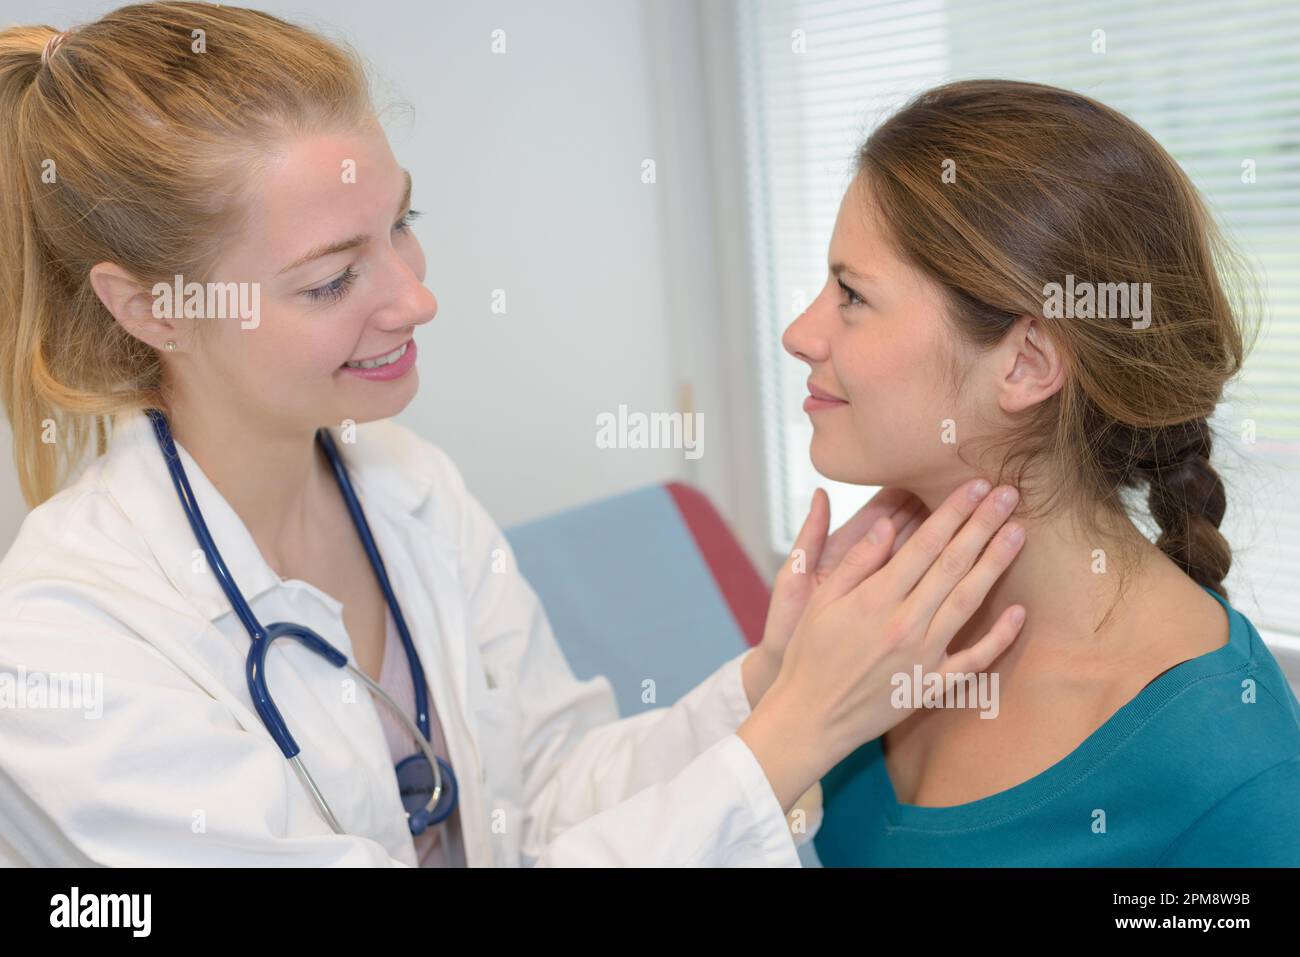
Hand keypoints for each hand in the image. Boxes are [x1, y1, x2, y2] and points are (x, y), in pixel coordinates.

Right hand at [738, 478, 1026, 811]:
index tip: (974, 486)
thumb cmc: (809, 655)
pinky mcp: (932, 684)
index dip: (952, 512)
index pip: (924, 545)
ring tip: (1018, 533)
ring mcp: (924, 655)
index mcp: (875, 599)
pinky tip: (1020, 611)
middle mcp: (905, 623)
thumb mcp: (819, 602)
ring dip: (996, 564)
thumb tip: (886, 525)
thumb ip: (856, 562)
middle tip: (1009, 494)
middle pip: (953, 564)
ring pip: (968, 601)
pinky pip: (975, 659)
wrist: (811, 718)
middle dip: (983, 525)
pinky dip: (1000, 636)